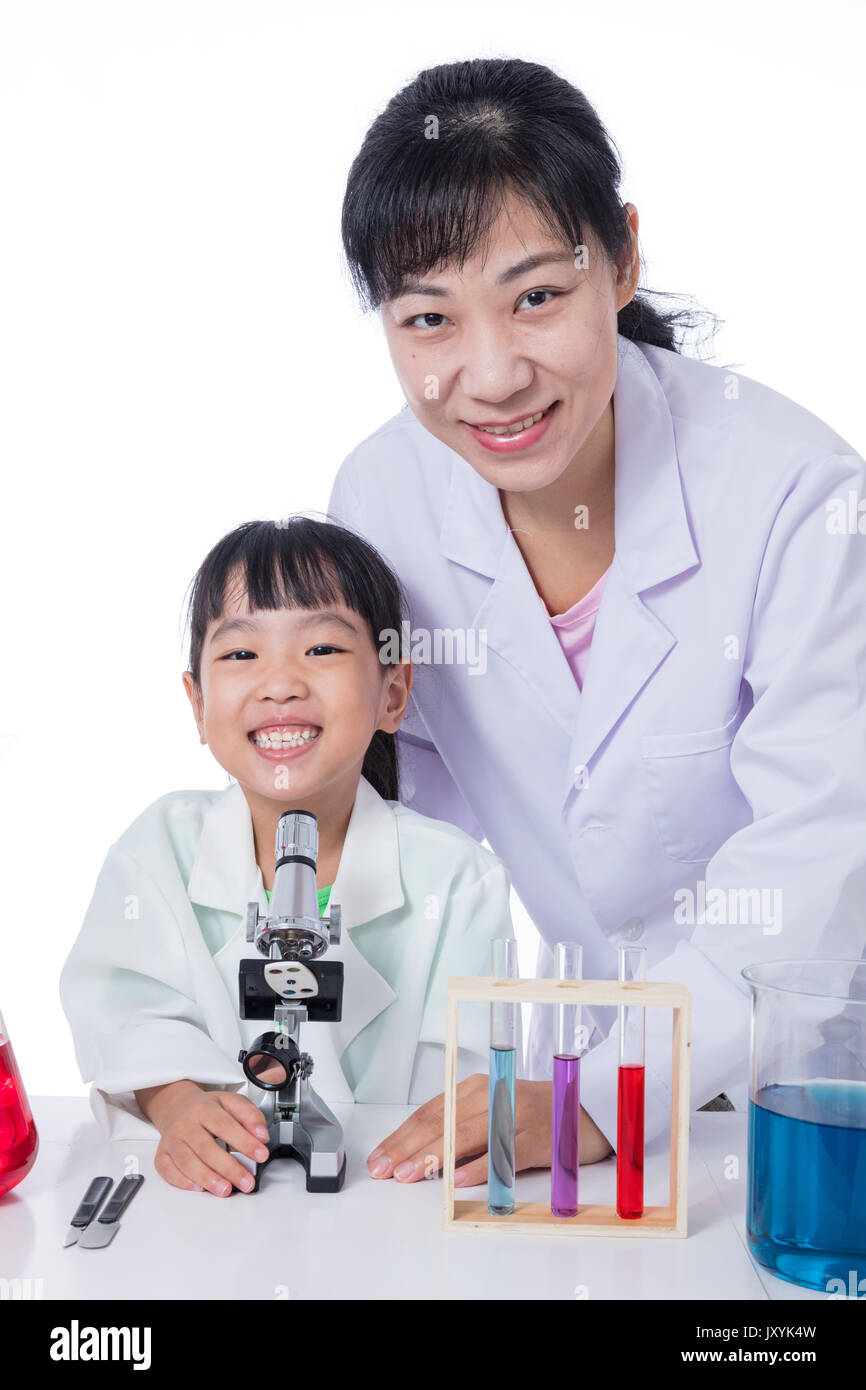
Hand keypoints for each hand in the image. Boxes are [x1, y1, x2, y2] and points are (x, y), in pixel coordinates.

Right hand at [137, 1080, 271, 1195]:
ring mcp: (172, 1141)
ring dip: (208, 1178)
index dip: (244, 1142)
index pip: (226, 1125)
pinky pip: (168, 1171)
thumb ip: (250, 1115)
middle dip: (229, 1168)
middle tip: (246, 1182)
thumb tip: (262, 1136)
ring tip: (226, 1190)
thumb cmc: (208, 1109)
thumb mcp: (231, 1102)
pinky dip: (183, 1181)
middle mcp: (186, 1124)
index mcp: (205, 1108)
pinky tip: (199, 1188)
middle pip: (206, 1148)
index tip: (261, 1155)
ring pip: (187, 1162)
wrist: (176, 1107)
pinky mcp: (161, 1155)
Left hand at [366, 1076, 612, 1185]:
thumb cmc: (533, 1115)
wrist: (585, 1111)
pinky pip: (502, 1152)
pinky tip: (458, 1179)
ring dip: (435, 1157)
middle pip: (443, 1122)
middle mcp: (492, 1094)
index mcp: (476, 1087)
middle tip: (386, 1170)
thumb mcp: (492, 1114)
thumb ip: (460, 1130)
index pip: (430, 1112)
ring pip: (466, 1135)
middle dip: (409, 1148)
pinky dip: (479, 1166)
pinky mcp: (537, 1135)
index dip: (402, 1136)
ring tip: (411, 1175)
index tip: (380, 1157)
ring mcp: (515, 1113)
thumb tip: (419, 1158)